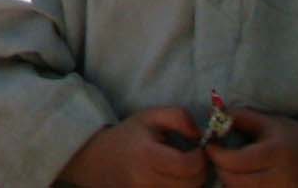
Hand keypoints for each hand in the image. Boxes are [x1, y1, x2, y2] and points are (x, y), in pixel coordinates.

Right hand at [60, 108, 208, 186]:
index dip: (200, 159)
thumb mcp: (151, 116)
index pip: (186, 166)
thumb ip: (179, 117)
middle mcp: (145, 181)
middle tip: (196, 161)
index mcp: (147, 155)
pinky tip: (174, 180)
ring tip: (185, 171)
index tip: (199, 150)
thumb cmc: (128, 136)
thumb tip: (199, 136)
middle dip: (200, 172)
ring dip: (192, 184)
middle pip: (190, 185)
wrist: (96, 160)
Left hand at [206, 111, 297, 185]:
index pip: (236, 161)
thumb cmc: (294, 137)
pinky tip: (240, 179)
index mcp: (276, 153)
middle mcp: (280, 178)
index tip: (210, 145)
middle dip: (220, 169)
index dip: (216, 154)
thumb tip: (214, 116)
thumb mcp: (270, 121)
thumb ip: (242, 117)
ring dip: (228, 182)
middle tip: (216, 157)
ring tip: (228, 168)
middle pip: (235, 182)